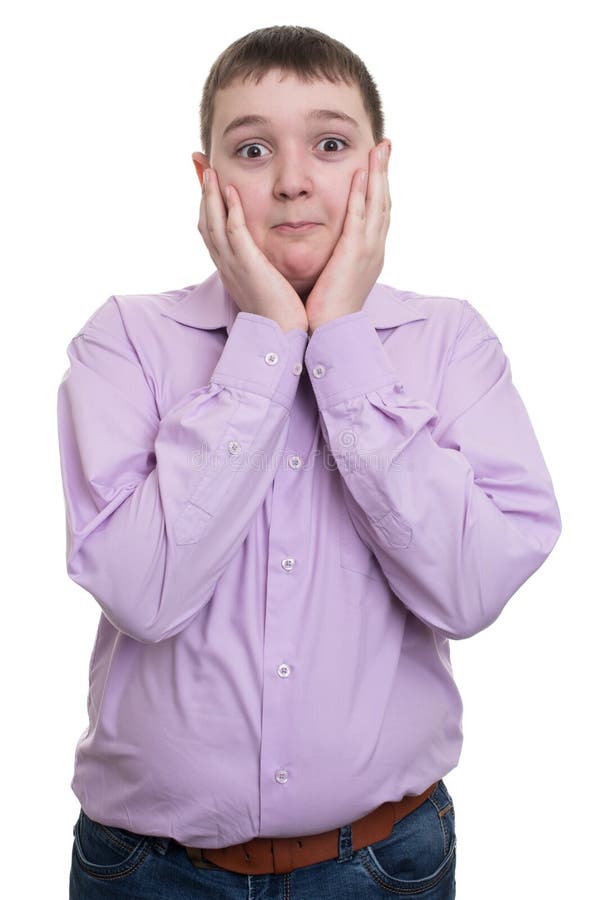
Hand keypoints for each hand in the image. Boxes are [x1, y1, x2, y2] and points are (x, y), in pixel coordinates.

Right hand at [197, 167, 308, 333]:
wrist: (283, 335)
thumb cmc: (281, 314)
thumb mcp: (266, 283)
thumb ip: (262, 265)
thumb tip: (265, 256)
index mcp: (229, 268)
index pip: (211, 231)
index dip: (207, 205)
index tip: (207, 182)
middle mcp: (225, 265)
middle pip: (205, 223)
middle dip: (201, 193)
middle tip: (199, 164)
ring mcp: (233, 266)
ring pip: (213, 224)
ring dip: (211, 195)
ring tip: (210, 170)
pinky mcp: (247, 266)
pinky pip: (234, 233)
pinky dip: (230, 210)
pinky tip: (231, 190)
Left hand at [305, 140, 391, 334]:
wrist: (331, 332)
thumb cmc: (328, 311)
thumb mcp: (335, 279)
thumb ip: (335, 260)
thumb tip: (329, 252)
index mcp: (370, 256)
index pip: (378, 215)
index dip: (380, 189)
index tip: (378, 167)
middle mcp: (375, 250)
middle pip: (384, 203)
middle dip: (385, 174)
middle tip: (385, 147)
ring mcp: (368, 251)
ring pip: (378, 204)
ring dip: (378, 175)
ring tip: (379, 149)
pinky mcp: (355, 254)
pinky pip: (361, 217)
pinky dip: (363, 194)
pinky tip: (361, 173)